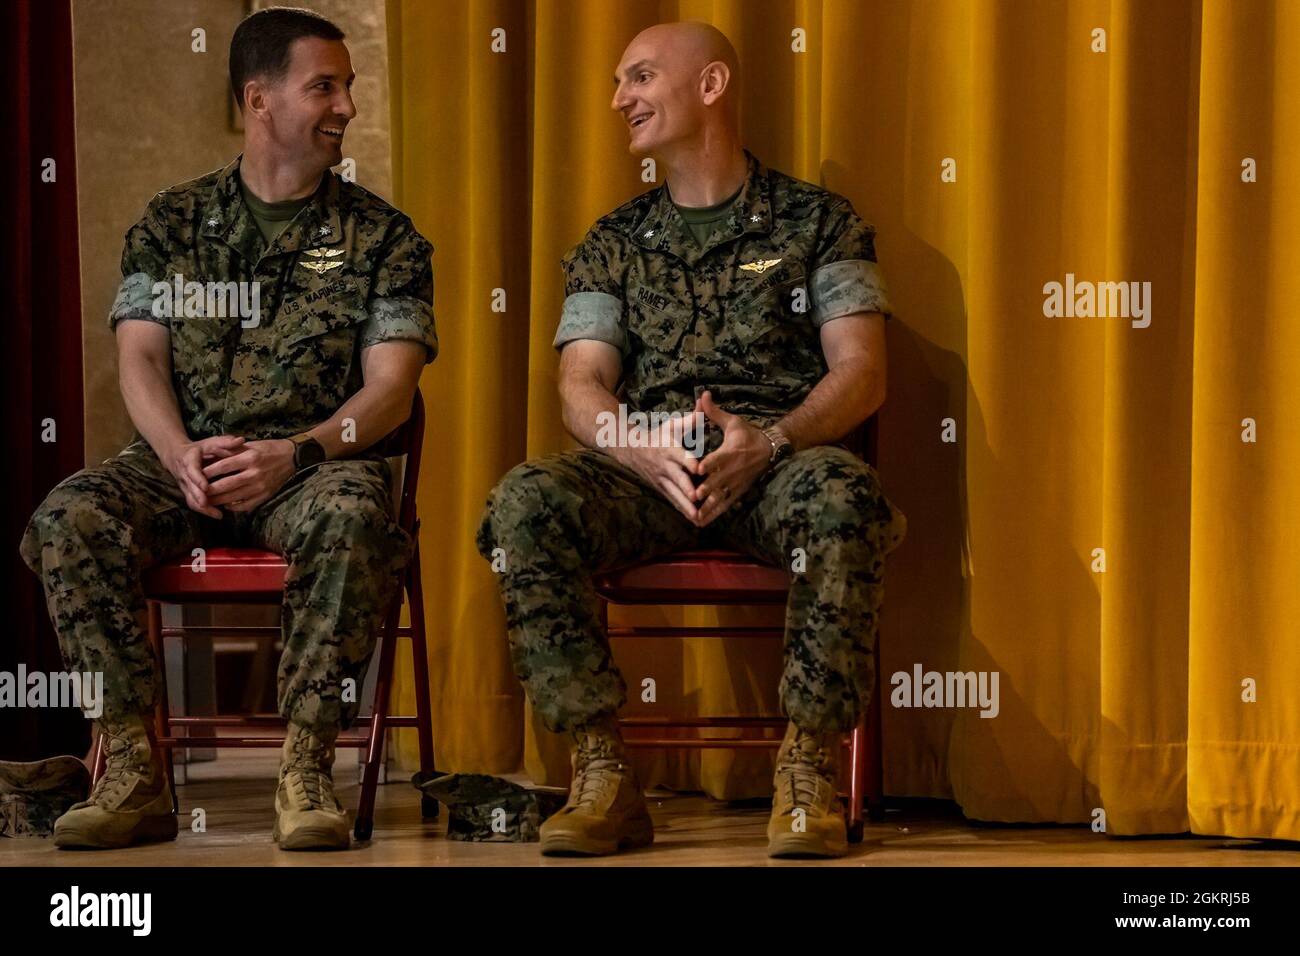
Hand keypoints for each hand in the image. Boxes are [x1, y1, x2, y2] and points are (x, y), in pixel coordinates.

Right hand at [162, 435, 245, 517]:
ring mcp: (185, 485)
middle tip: (208, 504)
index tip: (205, 486)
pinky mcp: (188, 492)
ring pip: (190, 498)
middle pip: (190, 488)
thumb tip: (241, 440)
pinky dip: (205, 510)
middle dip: (198, 497)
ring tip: (217, 514)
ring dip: (202, 508)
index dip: (198, 479)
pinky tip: (218, 515)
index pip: (192, 470)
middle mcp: (184, 474)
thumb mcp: (210, 442)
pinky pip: (193, 503)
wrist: (177, 455)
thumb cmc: (199, 448)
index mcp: (189, 460)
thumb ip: (225, 442)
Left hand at [201, 439, 296, 512]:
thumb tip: (212, 456)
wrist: (292, 458)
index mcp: (250, 458)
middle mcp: (255, 473)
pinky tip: (226, 505)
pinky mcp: (265, 495)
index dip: (208, 472)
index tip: (196, 474)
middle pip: (226, 484)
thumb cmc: (269, 449)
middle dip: (209, 490)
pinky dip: (234, 506)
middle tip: (197, 492)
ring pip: (234, 497)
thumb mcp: (251, 445)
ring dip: (218, 500)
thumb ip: (232, 451)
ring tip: (206, 501)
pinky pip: (246, 505)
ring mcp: (260, 486)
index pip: (223, 466)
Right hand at [616, 409, 706, 523]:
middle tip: (697, 497)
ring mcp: (662, 480)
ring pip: (675, 494)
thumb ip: (691, 419)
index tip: (698, 467)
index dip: (688, 461)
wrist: (631, 450)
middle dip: (686, 488)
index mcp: (669, 449)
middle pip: (677, 479)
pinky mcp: (661, 489)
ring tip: (698, 516)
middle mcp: (664, 466)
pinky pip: (673, 500)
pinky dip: (682, 510)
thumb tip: (705, 402)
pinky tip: (695, 520)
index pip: (679, 455)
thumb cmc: (658, 436)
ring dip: (685, 505)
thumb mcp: (672, 425)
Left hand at [693, 391, 772, 526]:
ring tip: (695, 515)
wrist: (770, 450)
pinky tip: (702, 521)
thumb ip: (714, 413)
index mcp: (731, 452)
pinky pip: (725, 505)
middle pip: (718, 480)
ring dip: (708, 506)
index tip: (698, 468)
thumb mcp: (733, 422)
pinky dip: (714, 513)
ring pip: (720, 496)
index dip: (709, 463)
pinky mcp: (738, 492)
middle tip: (693, 495)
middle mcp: (733, 470)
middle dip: (706, 488)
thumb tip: (702, 394)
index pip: (719, 458)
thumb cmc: (748, 434)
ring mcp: (736, 483)